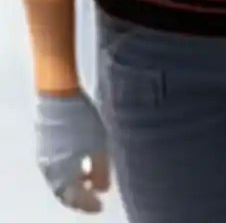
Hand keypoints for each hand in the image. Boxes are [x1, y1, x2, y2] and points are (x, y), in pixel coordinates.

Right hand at [35, 91, 110, 211]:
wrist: (58, 95)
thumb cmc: (82, 120)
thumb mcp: (99, 146)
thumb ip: (101, 170)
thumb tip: (102, 189)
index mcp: (62, 172)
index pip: (74, 198)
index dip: (87, 204)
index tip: (100, 206)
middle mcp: (50, 169)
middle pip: (63, 192)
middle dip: (79, 198)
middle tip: (93, 200)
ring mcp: (45, 157)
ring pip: (59, 180)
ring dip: (73, 186)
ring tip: (90, 184)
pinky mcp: (46, 145)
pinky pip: (56, 169)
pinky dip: (68, 174)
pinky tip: (82, 166)